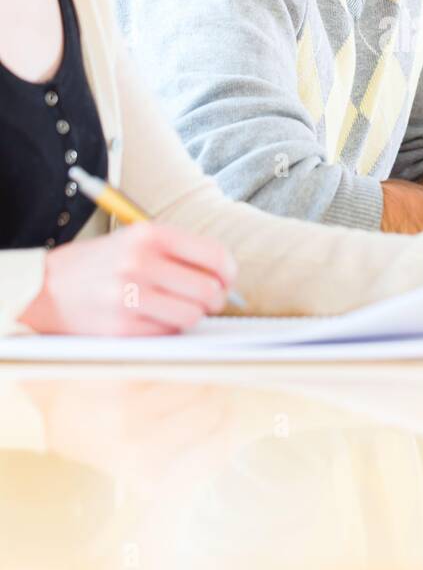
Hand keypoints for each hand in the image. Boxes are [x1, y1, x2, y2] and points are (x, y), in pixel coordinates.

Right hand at [20, 225, 237, 334]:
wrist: (46, 287)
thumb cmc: (102, 263)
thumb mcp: (137, 240)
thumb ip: (180, 252)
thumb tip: (226, 278)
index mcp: (149, 235)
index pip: (214, 256)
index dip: (228, 272)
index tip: (226, 279)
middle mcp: (140, 264)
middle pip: (208, 290)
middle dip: (215, 298)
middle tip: (208, 299)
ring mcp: (129, 298)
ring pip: (192, 315)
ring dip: (193, 315)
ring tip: (179, 308)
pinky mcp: (121, 328)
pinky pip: (168, 333)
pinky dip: (169, 329)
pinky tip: (154, 318)